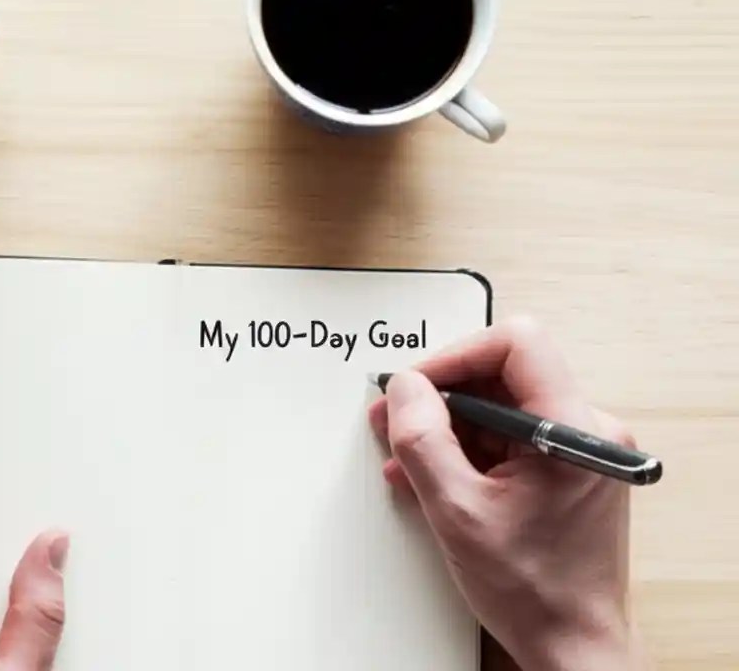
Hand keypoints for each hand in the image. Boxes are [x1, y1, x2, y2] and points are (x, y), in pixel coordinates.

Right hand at [368, 318, 650, 670]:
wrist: (572, 643)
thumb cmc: (536, 591)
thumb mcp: (457, 511)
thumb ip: (424, 440)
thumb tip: (406, 389)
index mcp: (574, 430)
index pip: (516, 344)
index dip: (454, 356)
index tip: (416, 385)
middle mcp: (587, 430)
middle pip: (503, 372)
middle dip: (441, 394)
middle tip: (396, 415)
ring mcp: (578, 449)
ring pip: (500, 405)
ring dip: (447, 425)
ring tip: (407, 455)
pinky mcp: (565, 467)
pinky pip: (507, 436)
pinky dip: (465, 448)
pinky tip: (433, 473)